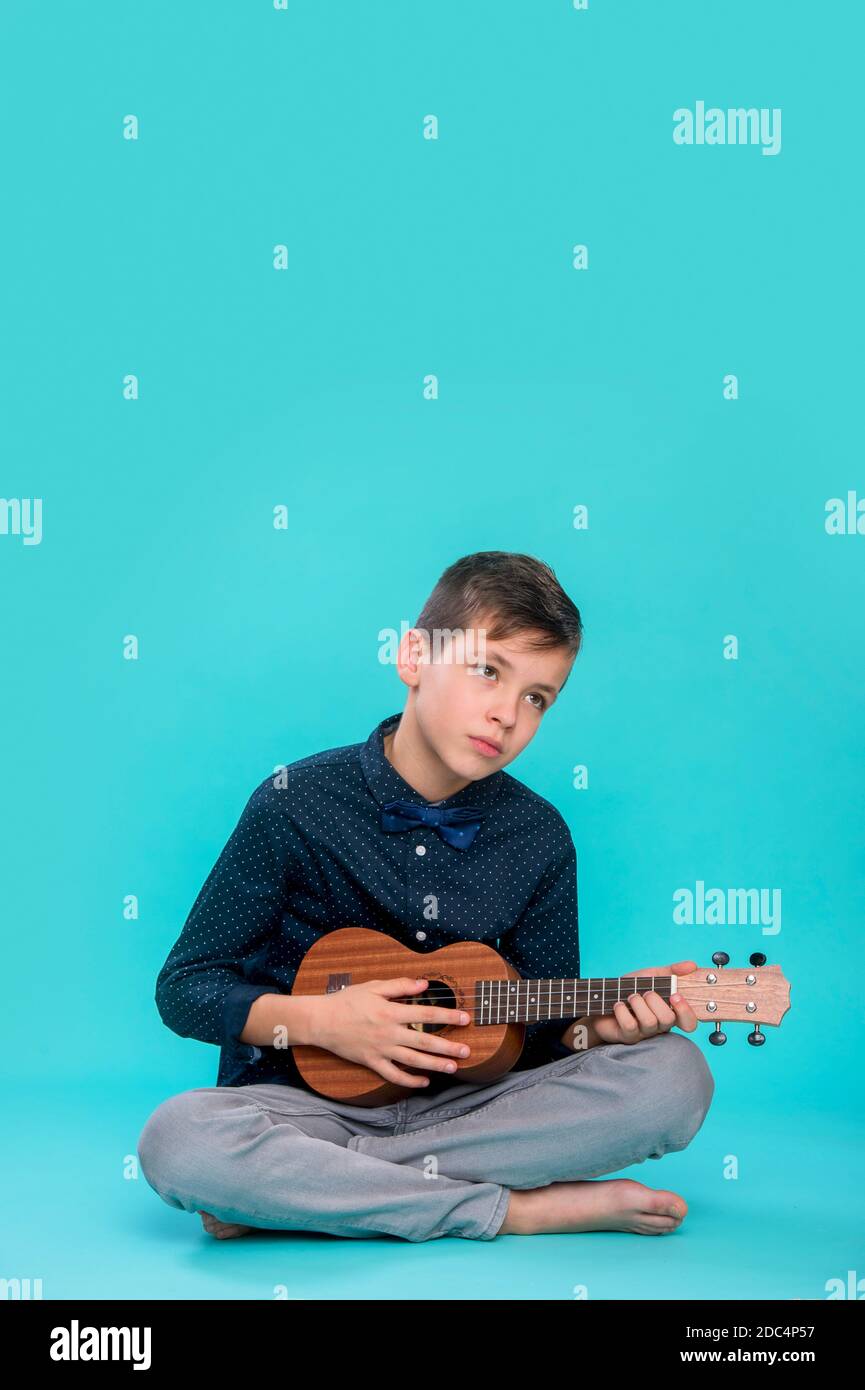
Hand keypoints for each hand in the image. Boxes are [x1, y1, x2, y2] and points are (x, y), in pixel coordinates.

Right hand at [308, 976, 471, 1087]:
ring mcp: (381, 1050)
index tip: (465, 1018)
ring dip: (435, 1065)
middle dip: (448, 1046)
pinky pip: (394, 1076)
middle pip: (425, 1041)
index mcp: (391, 1011)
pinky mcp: (372, 1062)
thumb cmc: (347, 1001)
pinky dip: (410, 1081)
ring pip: (413, 1060)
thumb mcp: (373, 987)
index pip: (426, 1013)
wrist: (322, 1021)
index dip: (448, 1016)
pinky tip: (424, 1082)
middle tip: (467, 1051)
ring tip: (454, 1067)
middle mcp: (389, 1033)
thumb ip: (400, 986)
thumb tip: (424, 985)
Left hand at [575, 960, 699, 1046]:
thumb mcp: (651, 976)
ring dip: (638, 1003)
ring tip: (630, 996)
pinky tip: (618, 1005)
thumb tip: (692, 965)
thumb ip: (671, 971)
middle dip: (655, 1001)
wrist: (601, 997)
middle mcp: (659, 1025)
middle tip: (645, 993)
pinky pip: (630, 1025)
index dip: (686, 1011)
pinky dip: (622, 1010)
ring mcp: (644, 1033)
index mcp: (669, 1011)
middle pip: (668, 1020)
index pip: (689, 1022)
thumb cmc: (629, 988)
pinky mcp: (628, 1037)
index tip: (675, 995)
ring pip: (650, 1022)